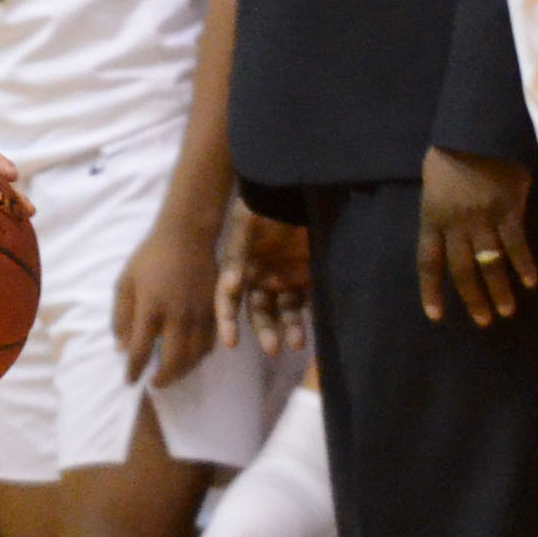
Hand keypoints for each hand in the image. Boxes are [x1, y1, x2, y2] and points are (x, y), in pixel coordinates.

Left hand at [115, 216, 220, 386]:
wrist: (187, 236)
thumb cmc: (149, 258)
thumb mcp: (124, 284)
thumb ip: (121, 317)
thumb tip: (122, 348)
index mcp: (151, 309)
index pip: (141, 351)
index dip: (134, 371)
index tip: (130, 381)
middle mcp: (178, 316)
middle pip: (174, 360)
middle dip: (163, 378)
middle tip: (154, 384)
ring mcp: (201, 314)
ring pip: (196, 356)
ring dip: (183, 372)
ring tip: (170, 375)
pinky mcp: (217, 310)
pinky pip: (211, 343)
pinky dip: (200, 357)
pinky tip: (189, 358)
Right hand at [219, 208, 310, 352]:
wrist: (303, 188)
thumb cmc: (268, 204)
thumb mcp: (246, 223)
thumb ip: (237, 255)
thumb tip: (230, 287)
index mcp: (242, 266)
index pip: (229, 298)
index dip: (227, 320)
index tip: (231, 342)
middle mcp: (262, 276)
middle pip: (259, 310)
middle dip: (264, 330)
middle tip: (272, 347)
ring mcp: (287, 277)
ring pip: (284, 311)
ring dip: (288, 328)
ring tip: (295, 343)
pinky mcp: (310, 276)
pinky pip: (307, 301)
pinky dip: (307, 317)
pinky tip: (309, 331)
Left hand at [419, 147, 537, 324]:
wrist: (474, 131)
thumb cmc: (451, 157)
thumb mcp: (434, 188)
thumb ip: (441, 216)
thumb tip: (450, 240)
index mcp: (431, 219)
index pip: (427, 263)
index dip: (431, 291)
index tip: (436, 315)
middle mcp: (454, 223)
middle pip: (460, 269)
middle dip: (472, 298)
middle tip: (484, 321)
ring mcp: (481, 217)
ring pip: (489, 262)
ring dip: (500, 289)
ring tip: (508, 310)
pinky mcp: (508, 208)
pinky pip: (516, 243)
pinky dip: (523, 264)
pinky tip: (531, 282)